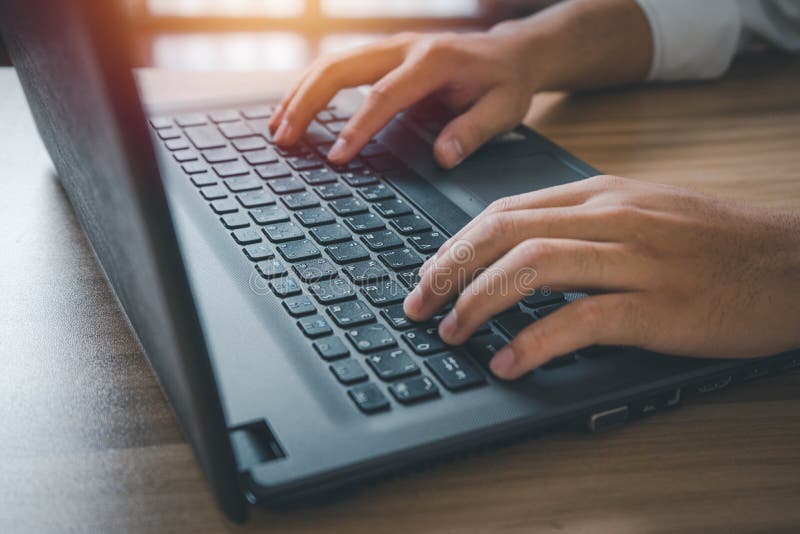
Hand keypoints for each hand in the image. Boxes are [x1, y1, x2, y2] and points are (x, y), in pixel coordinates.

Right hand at [268, 30, 536, 167]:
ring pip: (331, 63)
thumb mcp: (505, 108)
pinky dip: (310, 88)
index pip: (383, 96)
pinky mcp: (381, 55)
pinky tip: (293, 111)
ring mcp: (389, 47)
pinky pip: (337, 67)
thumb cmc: (505, 82)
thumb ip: (475, 131)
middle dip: (307, 103)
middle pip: (340, 68)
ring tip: (276, 129)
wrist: (508, 51)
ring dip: (299, 94)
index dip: (357, 127)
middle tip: (284, 140)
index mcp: (432, 61)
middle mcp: (403, 46)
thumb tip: (444, 157)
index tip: (336, 157)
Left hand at [403, 175, 799, 378]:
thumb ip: (584, 225)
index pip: (505, 211)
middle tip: (418, 304)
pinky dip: (534, 342)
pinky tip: (509, 363)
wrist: (795, 262)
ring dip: (479, 302)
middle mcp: (611, 218)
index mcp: (602, 195)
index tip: (429, 273)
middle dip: (449, 270)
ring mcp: (635, 259)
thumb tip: (519, 251)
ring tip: (452, 333)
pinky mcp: (658, 306)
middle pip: (504, 233)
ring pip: (531, 268)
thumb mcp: (644, 214)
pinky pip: (580, 320)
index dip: (456, 244)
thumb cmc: (718, 243)